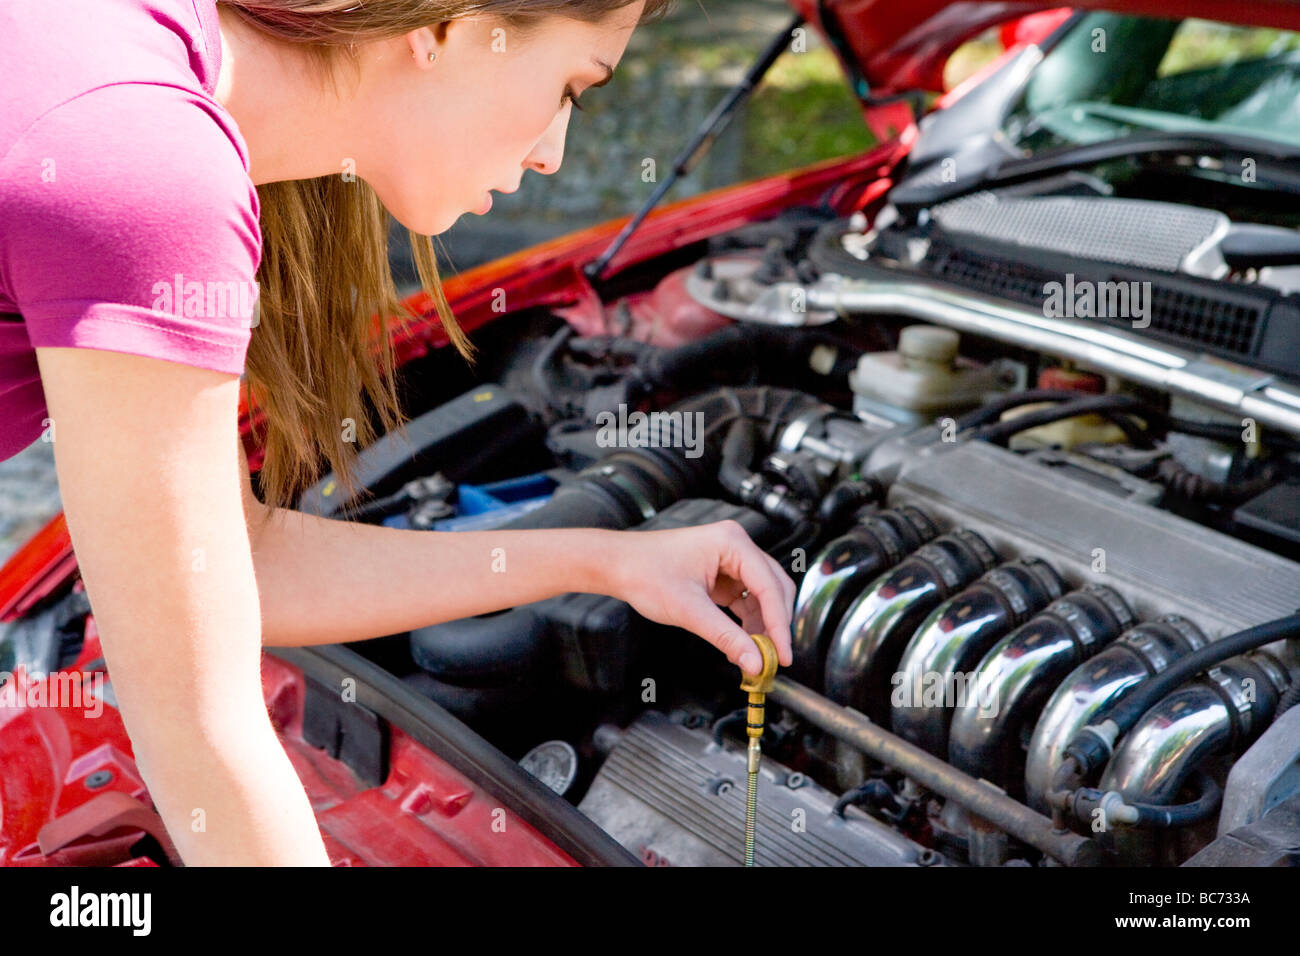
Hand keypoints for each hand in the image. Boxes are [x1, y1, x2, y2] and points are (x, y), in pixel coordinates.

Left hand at [605, 520, 795, 676]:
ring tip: (756, 656)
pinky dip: (747, 622)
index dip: (779, 624)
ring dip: (761, 626)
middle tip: (774, 659)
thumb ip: (725, 637)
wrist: (617, 565)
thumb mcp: (688, 611)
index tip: (782, 654)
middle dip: (775, 625)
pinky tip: (742, 644)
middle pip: (774, 588)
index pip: (769, 587)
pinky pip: (745, 599)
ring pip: (762, 596)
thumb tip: (754, 662)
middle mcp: (736, 546)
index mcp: (732, 542)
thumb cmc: (644, 573)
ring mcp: (730, 559)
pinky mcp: (722, 573)